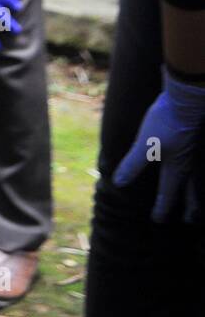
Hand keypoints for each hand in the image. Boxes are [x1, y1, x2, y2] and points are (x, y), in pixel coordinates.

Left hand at [113, 69, 204, 222]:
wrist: (186, 96)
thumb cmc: (167, 122)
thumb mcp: (145, 145)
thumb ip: (133, 164)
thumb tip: (119, 184)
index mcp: (178, 168)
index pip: (169, 193)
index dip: (162, 207)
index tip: (158, 220)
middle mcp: (188, 162)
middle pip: (192, 189)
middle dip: (190, 205)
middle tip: (190, 219)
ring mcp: (192, 150)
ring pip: (196, 176)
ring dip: (195, 189)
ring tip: (193, 193)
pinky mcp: (191, 136)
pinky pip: (195, 159)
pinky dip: (193, 168)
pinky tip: (188, 162)